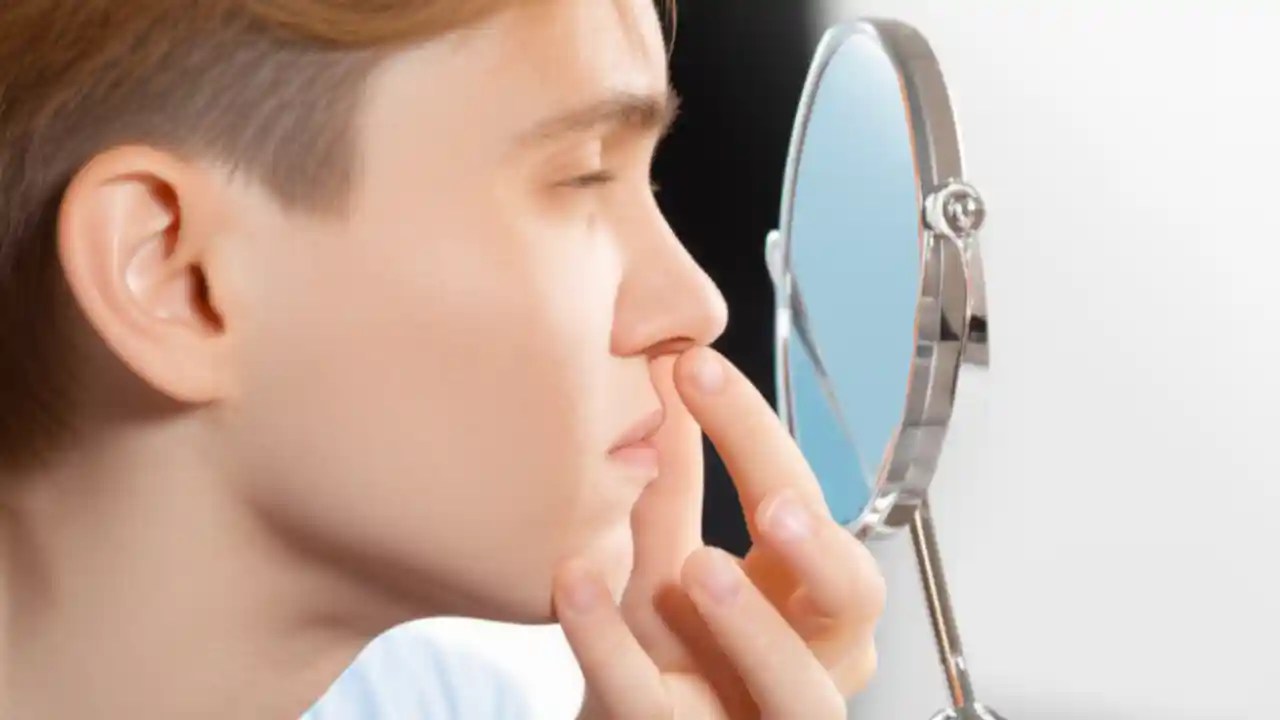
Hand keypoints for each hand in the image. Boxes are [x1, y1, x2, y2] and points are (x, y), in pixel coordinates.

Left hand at [554, 348, 885, 718]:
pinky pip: (658, 709)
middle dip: (821, 550)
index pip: (806, 504)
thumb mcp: (668, 568)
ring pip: (798, 691)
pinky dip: (614, 649)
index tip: (696, 367)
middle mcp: (810, 661)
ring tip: (701, 566)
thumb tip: (664, 380)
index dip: (757, 437)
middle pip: (850, 599)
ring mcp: (760, 719)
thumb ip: (672, 494)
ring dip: (756, 627)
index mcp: (808, 598)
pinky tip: (579, 585)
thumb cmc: (665, 657)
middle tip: (775, 501)